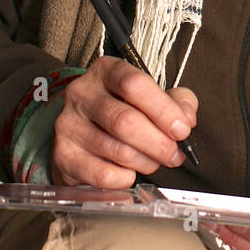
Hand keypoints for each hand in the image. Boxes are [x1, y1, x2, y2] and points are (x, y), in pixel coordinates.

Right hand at [50, 56, 197, 187]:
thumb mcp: (151, 95)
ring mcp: (68, 124)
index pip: (134, 85)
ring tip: (155, 162)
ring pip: (118, 150)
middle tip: (175, 155)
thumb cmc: (123, 109)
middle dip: (159, 143)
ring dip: (146, 162)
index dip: (164, 110)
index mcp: (105, 71)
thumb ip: (176, 101)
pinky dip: (126, 178)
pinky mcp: (63, 155)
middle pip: (125, 121)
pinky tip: (130, 172)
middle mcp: (81, 93)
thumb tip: (186, 119)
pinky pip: (104, 174)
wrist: (82, 129)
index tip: (183, 129)